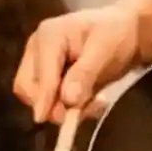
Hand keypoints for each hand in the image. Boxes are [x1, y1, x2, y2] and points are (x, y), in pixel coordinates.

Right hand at [14, 4, 140, 124]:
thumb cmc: (116, 35)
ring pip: (35, 98)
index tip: (43, 118)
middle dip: (52, 105)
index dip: (43, 97)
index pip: (41, 73)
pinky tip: (88, 102)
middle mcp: (36, 49)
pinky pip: (46, 102)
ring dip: (61, 109)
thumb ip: (85, 73)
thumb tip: (68, 99)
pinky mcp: (45, 79)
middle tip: (84, 110)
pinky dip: (65, 109)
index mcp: (48, 36)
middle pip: (27, 87)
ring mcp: (38, 64)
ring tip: (93, 103)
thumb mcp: (106, 50)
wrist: (125, 32)